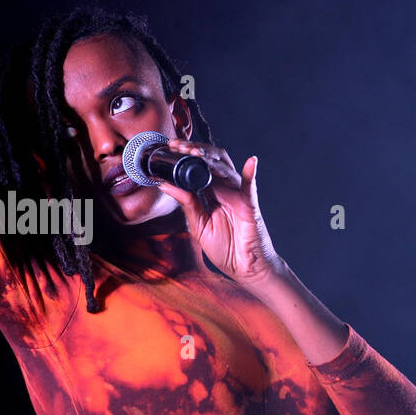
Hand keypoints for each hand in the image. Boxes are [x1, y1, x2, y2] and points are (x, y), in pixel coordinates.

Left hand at [155, 139, 284, 284]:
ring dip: (210, 158)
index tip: (169, 148)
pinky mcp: (250, 206)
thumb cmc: (225, 247)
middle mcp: (225, 189)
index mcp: (212, 192)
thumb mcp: (198, 225)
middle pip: (211, 161)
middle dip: (194, 150)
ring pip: (225, 168)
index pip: (198, 166)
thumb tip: (164, 183)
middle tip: (176, 146)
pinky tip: (251, 162)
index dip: (185, 155)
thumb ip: (186, 203)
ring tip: (193, 151)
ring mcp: (238, 195)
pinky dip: (250, 173)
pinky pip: (250, 187)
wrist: (244, 269)